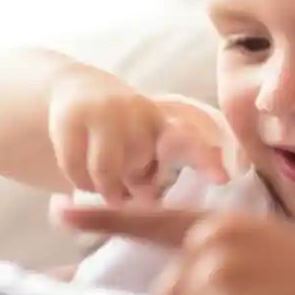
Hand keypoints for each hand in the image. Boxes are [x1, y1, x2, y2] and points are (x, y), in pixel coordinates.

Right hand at [47, 70, 230, 202]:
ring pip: (105, 174)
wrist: (72, 90)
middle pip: (138, 170)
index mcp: (161, 122)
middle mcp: (135, 113)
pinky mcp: (72, 118)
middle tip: (124, 189)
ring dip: (102, 188)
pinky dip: (79, 182)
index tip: (222, 179)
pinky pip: (76, 171)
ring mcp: (103, 113)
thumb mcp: (141, 145)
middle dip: (130, 185)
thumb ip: (150, 175)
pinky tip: (82, 174)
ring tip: (102, 184)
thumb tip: (152, 204)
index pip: (190, 141)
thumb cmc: (117, 131)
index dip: (205, 159)